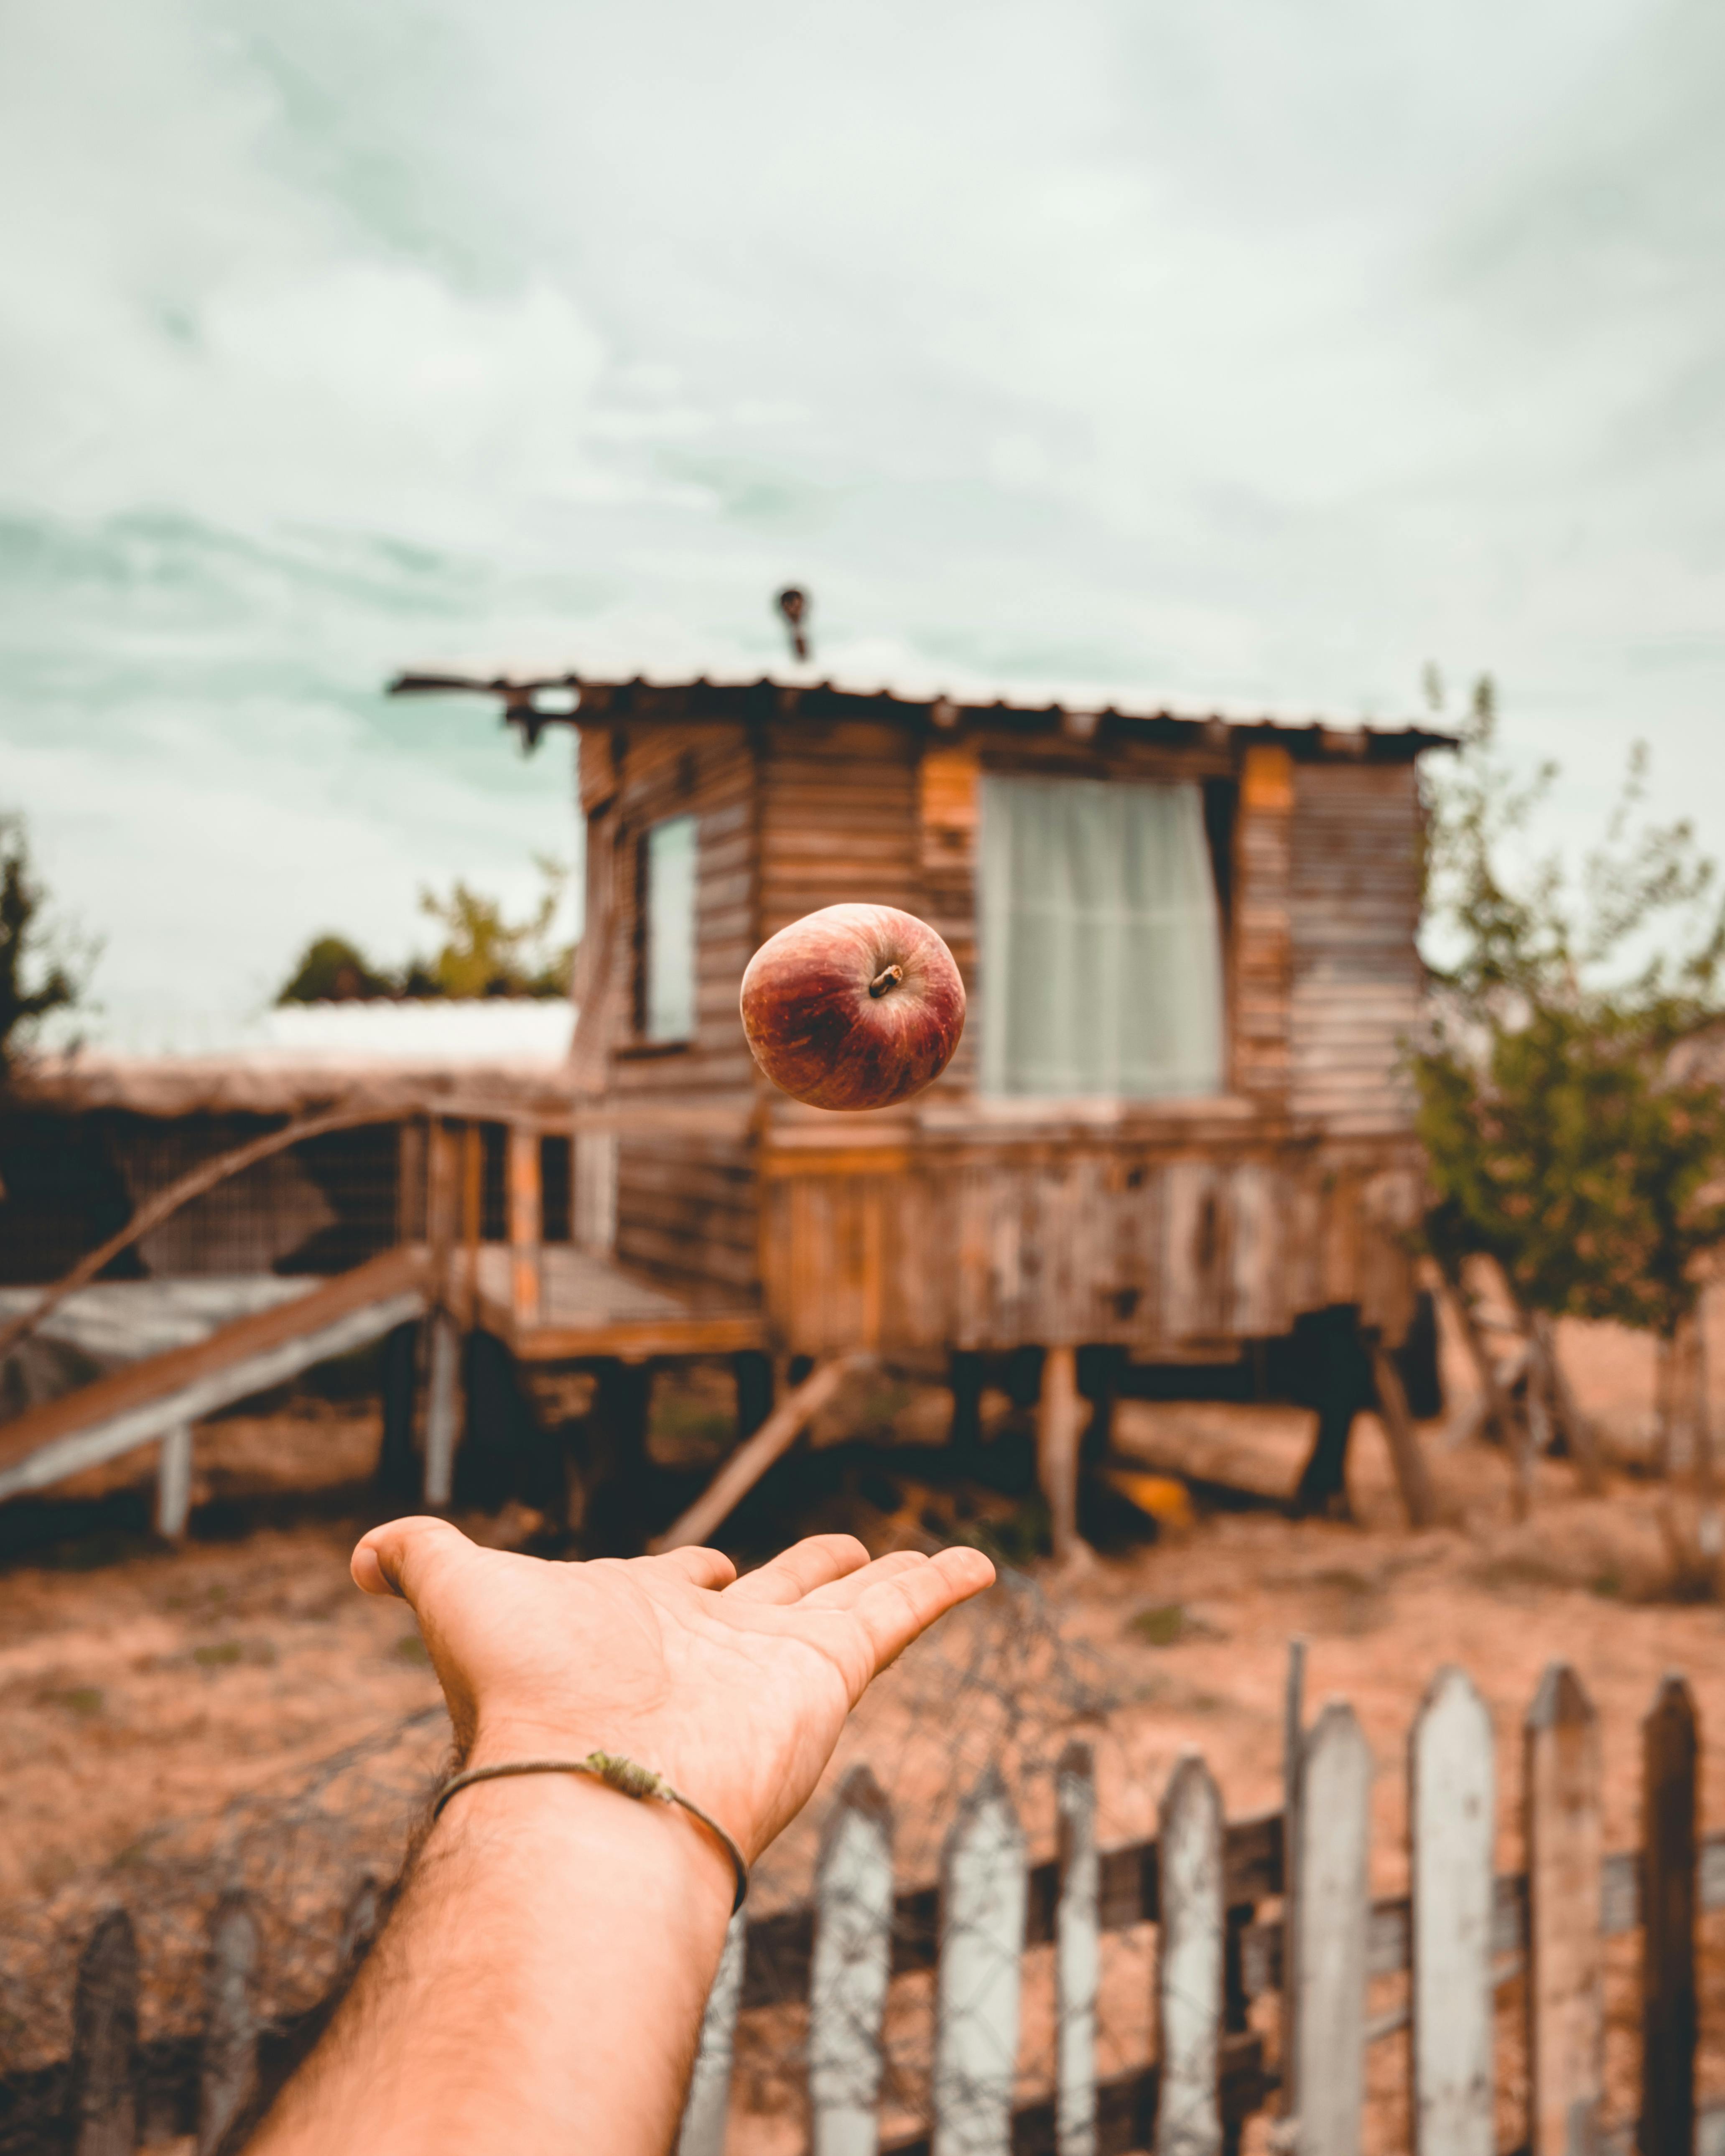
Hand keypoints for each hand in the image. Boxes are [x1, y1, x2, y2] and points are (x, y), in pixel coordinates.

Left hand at [353, 1522, 994, 1863]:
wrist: (588, 1783)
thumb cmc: (523, 1690)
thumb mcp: (457, 1592)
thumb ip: (414, 1556)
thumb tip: (356, 1553)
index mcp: (640, 1620)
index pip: (680, 1586)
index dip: (695, 1571)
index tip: (709, 1563)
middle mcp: (712, 1645)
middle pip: (779, 1592)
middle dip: (809, 1569)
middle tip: (846, 1550)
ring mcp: (775, 1661)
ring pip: (851, 1600)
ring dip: (892, 1576)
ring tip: (935, 1557)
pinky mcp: (828, 1671)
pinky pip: (901, 1614)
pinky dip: (943, 1586)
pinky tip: (980, 1563)